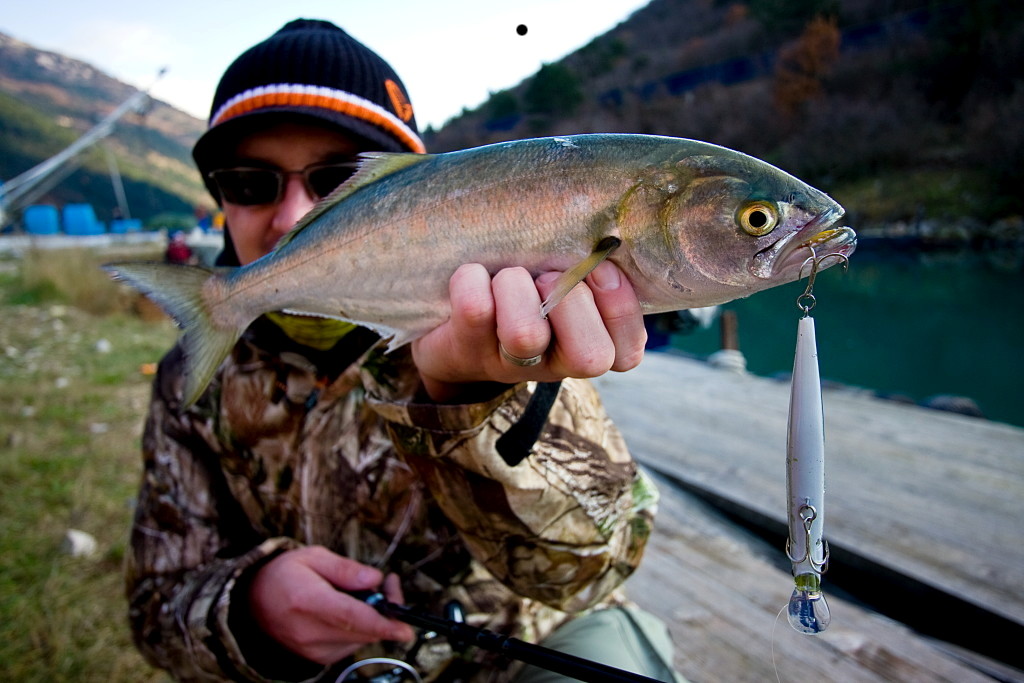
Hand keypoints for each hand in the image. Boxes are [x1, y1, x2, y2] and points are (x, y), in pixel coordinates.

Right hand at [247, 546, 414, 664]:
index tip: (405, 627)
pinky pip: (350, 645)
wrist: (251, 603)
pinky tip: (350, 610)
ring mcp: (312, 648)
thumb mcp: (313, 557)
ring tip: (362, 593)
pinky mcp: (317, 657)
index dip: (383, 622)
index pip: (352, 617)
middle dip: (386, 610)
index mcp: (308, 601)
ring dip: (372, 619)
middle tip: (388, 585)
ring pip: (360, 638)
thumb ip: (345, 569)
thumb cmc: (283, 575)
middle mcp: (309, 631)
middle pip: (362, 630)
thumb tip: (374, 578)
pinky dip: (358, 629)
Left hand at [412, 260, 646, 401]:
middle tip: (548, 278)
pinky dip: (473, 279)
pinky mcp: (462, 350)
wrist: (448, 326)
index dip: (620, 309)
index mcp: (585, 348)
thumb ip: (590, 268)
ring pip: (526, 334)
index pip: (627, 355)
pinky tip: (473, 274)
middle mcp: (550, 366)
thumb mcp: (563, 282)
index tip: (601, 271)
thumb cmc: (521, 291)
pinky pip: (475, 310)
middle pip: (589, 356)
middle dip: (572, 298)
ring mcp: (506, 363)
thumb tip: (606, 238)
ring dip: (519, 288)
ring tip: (509, 276)